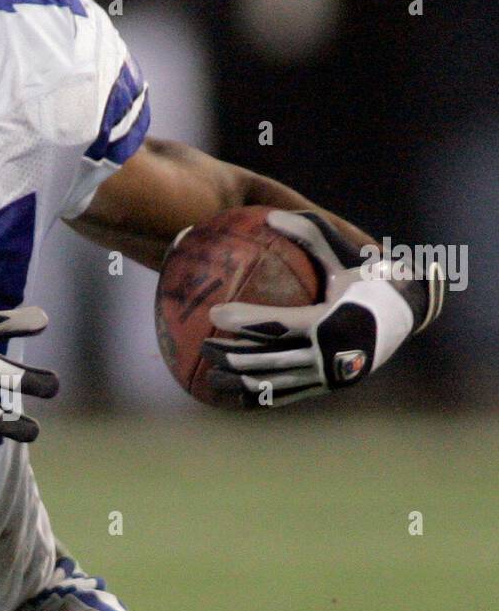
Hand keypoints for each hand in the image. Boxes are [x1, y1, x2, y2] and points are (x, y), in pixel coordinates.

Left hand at [202, 211, 443, 407]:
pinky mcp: (327, 387)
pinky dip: (258, 395)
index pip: (279, 324)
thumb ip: (308, 234)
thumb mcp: (343, 255)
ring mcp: (328, 376)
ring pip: (275, 384)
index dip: (245, 321)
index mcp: (331, 322)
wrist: (408, 313)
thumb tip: (269, 214)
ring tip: (209, 374)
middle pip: (269, 361)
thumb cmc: (370, 278)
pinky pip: (287, 394)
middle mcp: (329, 355)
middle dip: (232, 357)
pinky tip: (232, 392)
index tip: (215, 313)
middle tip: (203, 347)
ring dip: (239, 382)